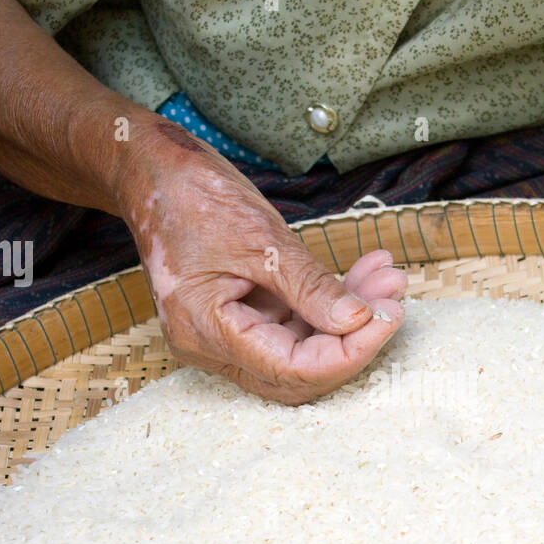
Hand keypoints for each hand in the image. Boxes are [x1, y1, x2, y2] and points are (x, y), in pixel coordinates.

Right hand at [116, 120, 405, 403]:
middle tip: (393, 300)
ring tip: (385, 277)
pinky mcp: (240, 317)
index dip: (348, 352)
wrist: (150, 169)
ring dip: (348, 319)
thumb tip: (358, 321)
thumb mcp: (261, 237)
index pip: (292, 370)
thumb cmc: (191, 195)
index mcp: (206, 331)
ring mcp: (225, 335)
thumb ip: (310, 286)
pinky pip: (294, 326)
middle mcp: (211, 346)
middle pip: (298, 374)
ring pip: (302, 350)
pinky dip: (329, 304)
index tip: (388, 316)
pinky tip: (364, 274)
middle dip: (353, 340)